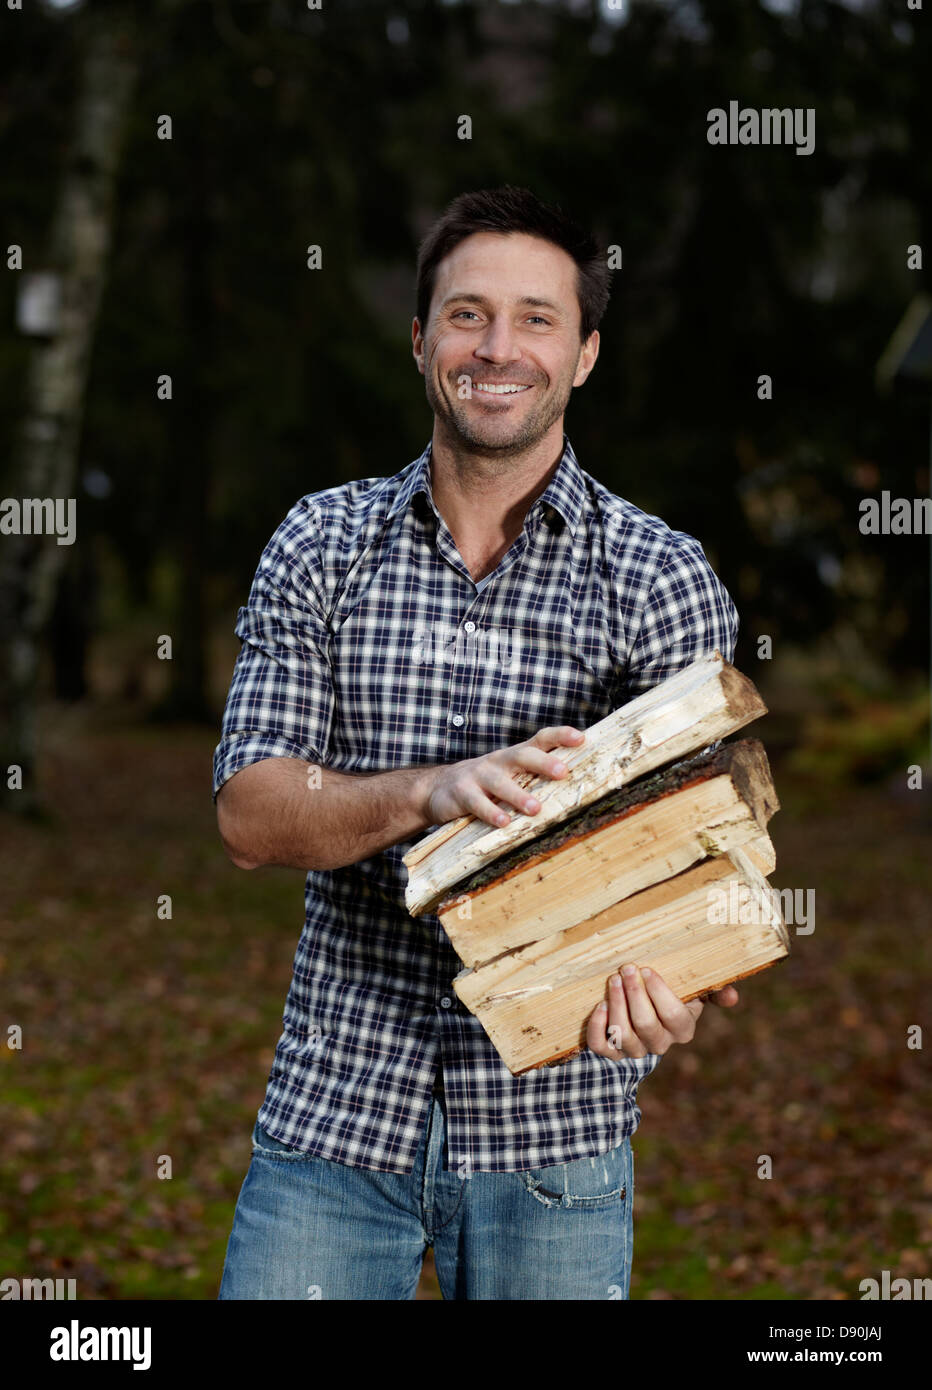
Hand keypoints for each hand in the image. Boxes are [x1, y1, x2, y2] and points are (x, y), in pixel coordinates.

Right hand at [424, 724, 585, 828]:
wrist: (438, 788)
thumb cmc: (486, 784)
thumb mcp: (509, 775)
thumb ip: (534, 778)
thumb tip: (577, 787)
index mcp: (514, 756)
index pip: (540, 739)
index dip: (560, 736)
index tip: (581, 738)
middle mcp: (498, 761)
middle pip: (522, 756)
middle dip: (543, 763)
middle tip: (563, 773)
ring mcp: (478, 776)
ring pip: (499, 782)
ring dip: (518, 795)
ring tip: (535, 808)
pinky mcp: (461, 793)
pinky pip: (477, 803)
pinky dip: (491, 812)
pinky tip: (503, 822)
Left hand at [586, 964, 739, 1059]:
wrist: (644, 1015)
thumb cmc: (670, 995)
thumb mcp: (694, 991)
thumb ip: (713, 990)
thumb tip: (731, 996)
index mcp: (682, 1029)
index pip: (674, 1015)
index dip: (659, 993)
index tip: (647, 970)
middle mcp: (659, 1044)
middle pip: (646, 1024)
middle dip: (635, 994)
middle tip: (627, 968)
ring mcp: (635, 1050)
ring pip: (623, 1035)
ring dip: (617, 1005)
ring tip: (613, 980)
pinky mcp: (611, 1052)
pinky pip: (602, 1047)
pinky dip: (597, 1027)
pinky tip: (599, 1005)